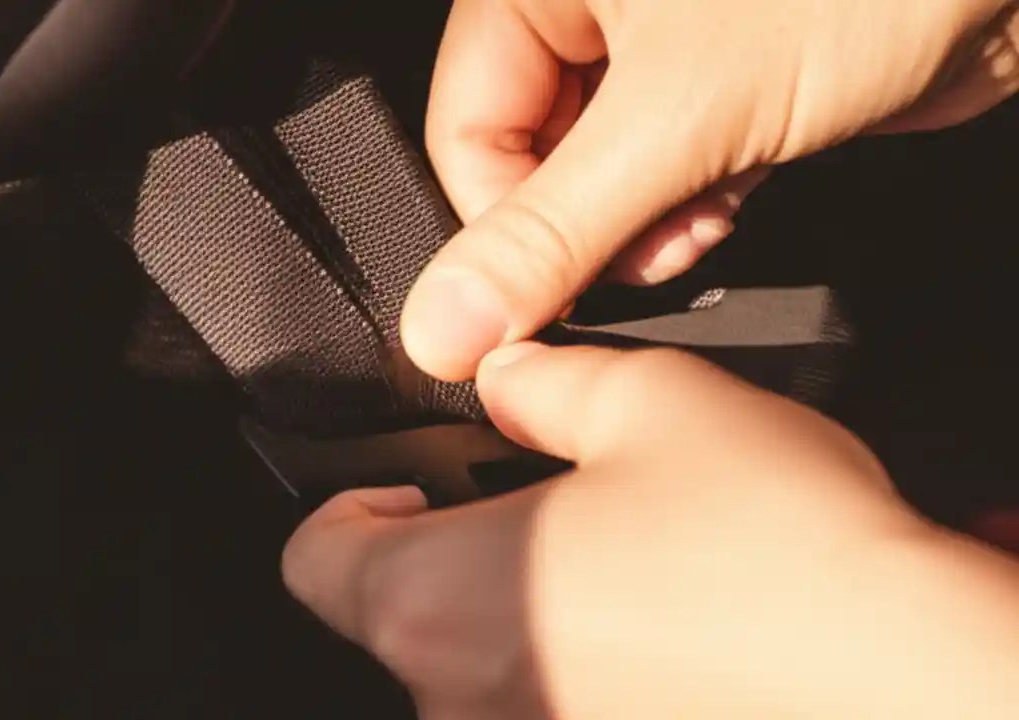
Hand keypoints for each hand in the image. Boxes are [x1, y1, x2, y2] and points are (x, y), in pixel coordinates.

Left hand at [283, 344, 1018, 718]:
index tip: (404, 489)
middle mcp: (463, 700)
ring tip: (627, 566)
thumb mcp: (649, 401)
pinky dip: (582, 666)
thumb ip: (545, 383)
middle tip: (548, 506)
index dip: (348, 509)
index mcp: (438, 600)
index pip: (314, 560)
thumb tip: (508, 379)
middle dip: (460, 555)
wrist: (903, 677)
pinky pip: (552, 706)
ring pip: (485, 668)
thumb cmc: (775, 552)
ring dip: (530, 614)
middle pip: (403, 617)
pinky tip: (662, 629)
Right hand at [401, 0, 1018, 379]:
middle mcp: (588, 4)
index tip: (537, 298)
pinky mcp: (717, 82)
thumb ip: (550, 234)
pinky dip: (687, 205)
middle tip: (632, 252)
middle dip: (585, 224)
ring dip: (641, 223)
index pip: (464, 128)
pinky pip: (663, 167)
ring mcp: (654, 43)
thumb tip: (445, 321)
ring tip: (693, 220)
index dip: (498, 227)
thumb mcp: (674, 123)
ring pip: (599, 170)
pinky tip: (725, 202)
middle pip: (529, 153)